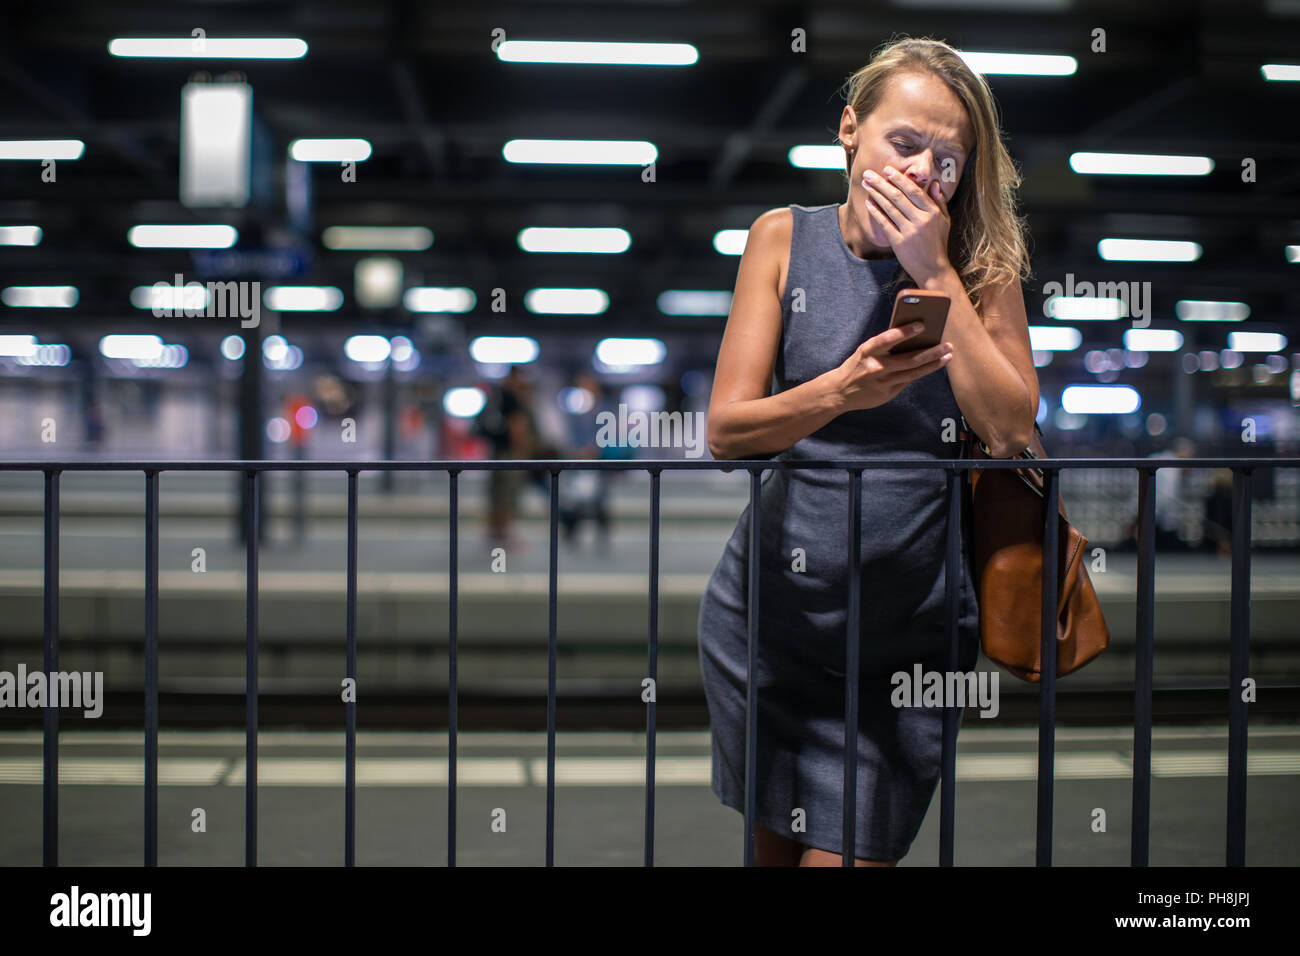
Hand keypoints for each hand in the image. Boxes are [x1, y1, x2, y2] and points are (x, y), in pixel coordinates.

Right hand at [836, 321, 953, 411]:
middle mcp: (876, 367)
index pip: (888, 339)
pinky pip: (907, 381)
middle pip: (909, 359)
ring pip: (913, 372)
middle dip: (931, 352)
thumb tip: (914, 338)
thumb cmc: (857, 365)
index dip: (905, 332)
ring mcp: (882, 382)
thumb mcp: (866, 352)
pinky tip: (932, 366)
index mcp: (868, 351)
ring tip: (947, 356)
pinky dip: (920, 372)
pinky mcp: (887, 394)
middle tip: (948, 345)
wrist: (839, 392)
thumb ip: (885, 346)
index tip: (922, 325)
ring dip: (933, 364)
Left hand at [861, 165, 951, 286]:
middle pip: (898, 197)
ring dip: (876, 194)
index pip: (913, 191)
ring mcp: (909, 231)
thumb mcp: (945, 221)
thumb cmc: (938, 244)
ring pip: (890, 208)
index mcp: (932, 212)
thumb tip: (934, 183)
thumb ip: (940, 201)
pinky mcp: (899, 242)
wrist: (933, 270)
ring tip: (866, 185)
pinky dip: (876, 212)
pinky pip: (885, 223)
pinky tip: (869, 203)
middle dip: (882, 183)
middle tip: (869, 174)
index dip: (899, 179)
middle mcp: (921, 220)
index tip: (888, 170)